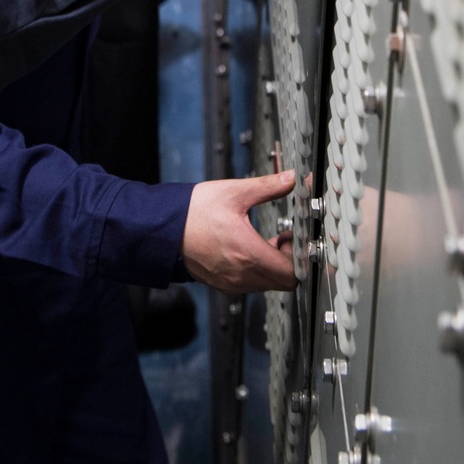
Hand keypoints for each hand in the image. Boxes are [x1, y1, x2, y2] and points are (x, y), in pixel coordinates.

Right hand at [181, 170, 296, 290]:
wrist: (164, 228)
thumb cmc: (195, 211)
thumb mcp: (234, 192)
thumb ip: (268, 186)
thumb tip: (291, 178)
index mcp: (248, 254)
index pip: (292, 273)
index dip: (299, 255)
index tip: (293, 237)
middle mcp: (242, 275)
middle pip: (284, 282)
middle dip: (289, 260)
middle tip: (282, 238)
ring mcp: (232, 283)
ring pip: (268, 284)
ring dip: (273, 266)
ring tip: (265, 241)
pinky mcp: (223, 284)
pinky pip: (251, 285)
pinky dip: (257, 271)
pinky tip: (248, 250)